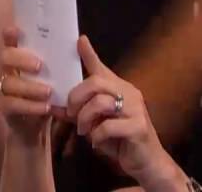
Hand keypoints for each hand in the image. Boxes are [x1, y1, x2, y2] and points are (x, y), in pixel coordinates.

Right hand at [0, 27, 59, 141]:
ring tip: (48, 92)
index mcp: (19, 58)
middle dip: (21, 59)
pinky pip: (11, 104)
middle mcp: (6, 70)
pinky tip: (45, 107)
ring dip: (29, 86)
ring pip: (8, 83)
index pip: (10, 41)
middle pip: (5, 57)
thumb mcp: (60, 77)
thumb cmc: (48, 95)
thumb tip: (81, 39)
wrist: (37, 127)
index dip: (10, 35)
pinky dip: (29, 105)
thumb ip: (66, 60)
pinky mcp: (2, 107)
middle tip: (40, 65)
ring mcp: (1, 88)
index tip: (16, 31)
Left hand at [66, 37, 181, 188]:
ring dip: (85, 119)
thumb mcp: (96, 125)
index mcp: (119, 89)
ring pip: (100, 103)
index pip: (102, 68)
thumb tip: (54, 107)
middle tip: (71, 114)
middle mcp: (129, 93)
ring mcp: (136, 109)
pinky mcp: (138, 126)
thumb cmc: (120, 141)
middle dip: (76, 98)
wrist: (147, 162)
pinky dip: (97, 136)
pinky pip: (108, 126)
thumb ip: (79, 113)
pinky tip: (97, 143)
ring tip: (84, 131)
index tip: (79, 40)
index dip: (89, 54)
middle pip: (95, 83)